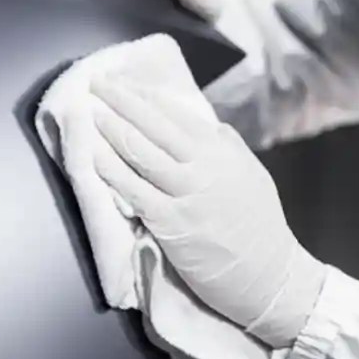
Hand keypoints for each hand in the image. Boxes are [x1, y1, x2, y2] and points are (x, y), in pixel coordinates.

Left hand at [89, 75, 325, 346]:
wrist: (268, 275)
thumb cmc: (260, 226)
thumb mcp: (252, 173)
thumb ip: (228, 146)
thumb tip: (205, 122)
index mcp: (222, 150)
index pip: (176, 113)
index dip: (145, 96)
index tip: (124, 84)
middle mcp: (202, 165)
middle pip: (152, 125)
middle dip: (121, 101)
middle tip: (97, 83)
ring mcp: (184, 194)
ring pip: (140, 152)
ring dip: (111, 129)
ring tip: (91, 112)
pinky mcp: (169, 223)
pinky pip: (133, 190)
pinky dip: (111, 170)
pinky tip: (94, 155)